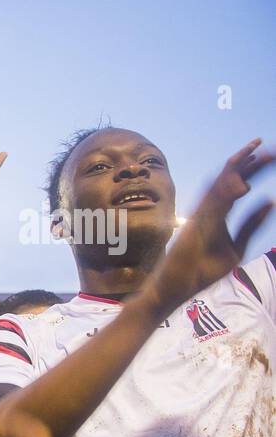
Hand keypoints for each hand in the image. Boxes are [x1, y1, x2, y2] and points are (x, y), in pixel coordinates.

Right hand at [144, 138, 273, 315]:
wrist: (171, 289)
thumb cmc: (198, 271)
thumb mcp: (236, 247)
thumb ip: (251, 225)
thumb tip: (271, 201)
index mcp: (216, 215)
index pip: (234, 185)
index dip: (249, 168)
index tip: (266, 152)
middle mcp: (206, 212)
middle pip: (227, 181)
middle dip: (247, 163)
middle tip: (265, 146)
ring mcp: (199, 219)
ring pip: (218, 189)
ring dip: (237, 171)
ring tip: (255, 154)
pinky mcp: (193, 230)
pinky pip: (211, 209)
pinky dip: (225, 195)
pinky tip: (242, 185)